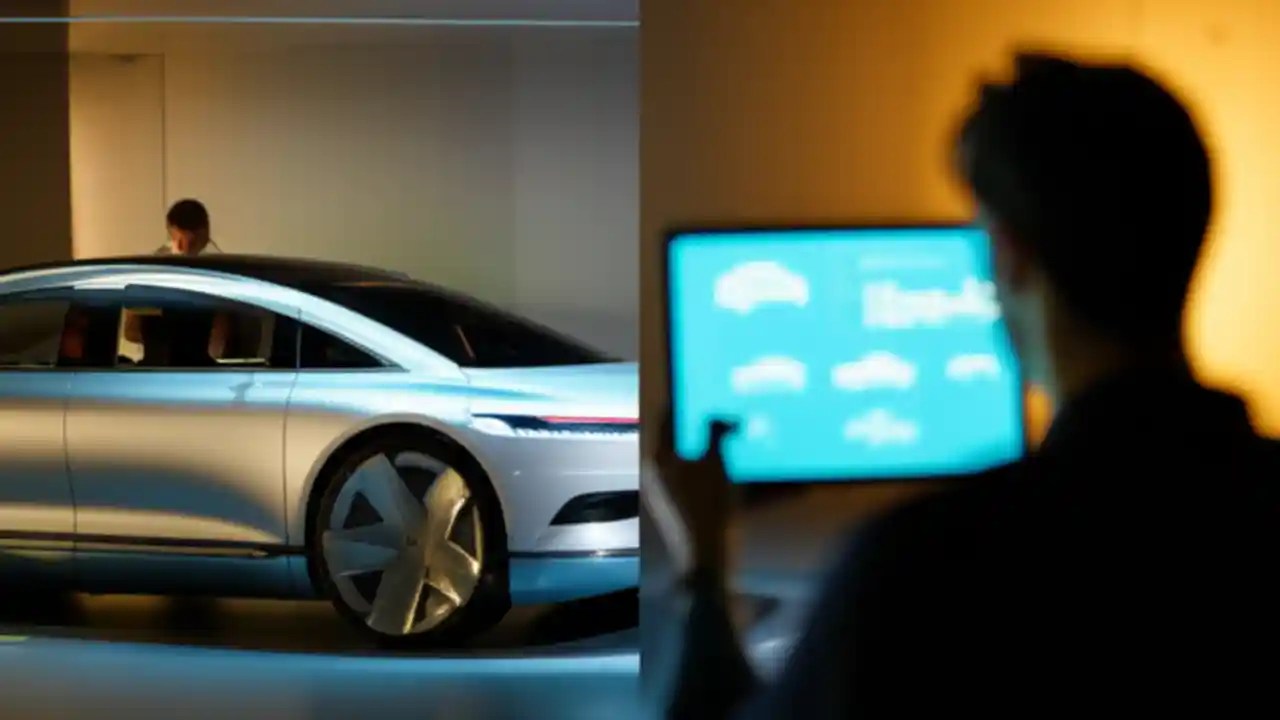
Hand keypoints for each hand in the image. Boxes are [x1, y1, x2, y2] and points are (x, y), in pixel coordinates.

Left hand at [655, 410, 739, 575]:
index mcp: (659, 456)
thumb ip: (717, 433)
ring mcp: (663, 489)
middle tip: (715, 407)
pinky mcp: (675, 503)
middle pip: (674, 437)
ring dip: (701, 444)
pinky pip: (688, 473)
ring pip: (682, 456)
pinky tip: (722, 462)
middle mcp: (655, 470)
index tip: (697, 387)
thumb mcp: (716, 463)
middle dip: (695, 423)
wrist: (703, 552)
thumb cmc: (707, 503)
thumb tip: (724, 417)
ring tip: (723, 432)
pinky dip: (702, 463)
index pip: (666, 418)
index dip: (681, 401)